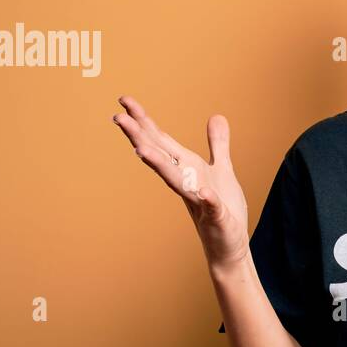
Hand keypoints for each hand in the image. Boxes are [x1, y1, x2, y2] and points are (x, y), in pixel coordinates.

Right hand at [112, 95, 250, 269]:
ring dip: (159, 165)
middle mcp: (187, 183)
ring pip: (176, 181)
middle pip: (160, 156)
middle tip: (117, 117)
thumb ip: (217, 144)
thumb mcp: (222, 169)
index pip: (161, 141)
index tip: (124, 100)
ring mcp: (199, 201)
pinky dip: (208, 201)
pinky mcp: (217, 219)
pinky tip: (204, 194)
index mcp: (187, 168)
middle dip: (139, 137)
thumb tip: (216, 116)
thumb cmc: (223, 208)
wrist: (229, 245)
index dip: (144, 121)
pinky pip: (212, 208)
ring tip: (140, 149)